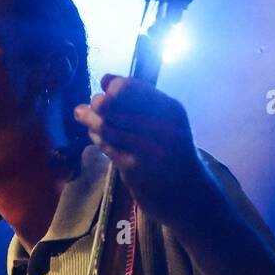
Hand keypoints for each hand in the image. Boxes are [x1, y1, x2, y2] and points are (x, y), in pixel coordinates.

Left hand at [73, 74, 224, 230]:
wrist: (189, 195)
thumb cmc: (174, 154)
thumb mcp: (167, 123)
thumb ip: (139, 101)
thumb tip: (105, 79)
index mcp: (171, 110)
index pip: (131, 87)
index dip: (111, 87)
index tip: (103, 90)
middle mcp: (162, 127)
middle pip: (113, 106)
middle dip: (96, 105)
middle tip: (88, 108)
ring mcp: (148, 148)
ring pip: (106, 127)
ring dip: (91, 122)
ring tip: (85, 119)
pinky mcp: (134, 168)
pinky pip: (107, 147)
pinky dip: (97, 140)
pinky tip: (96, 138)